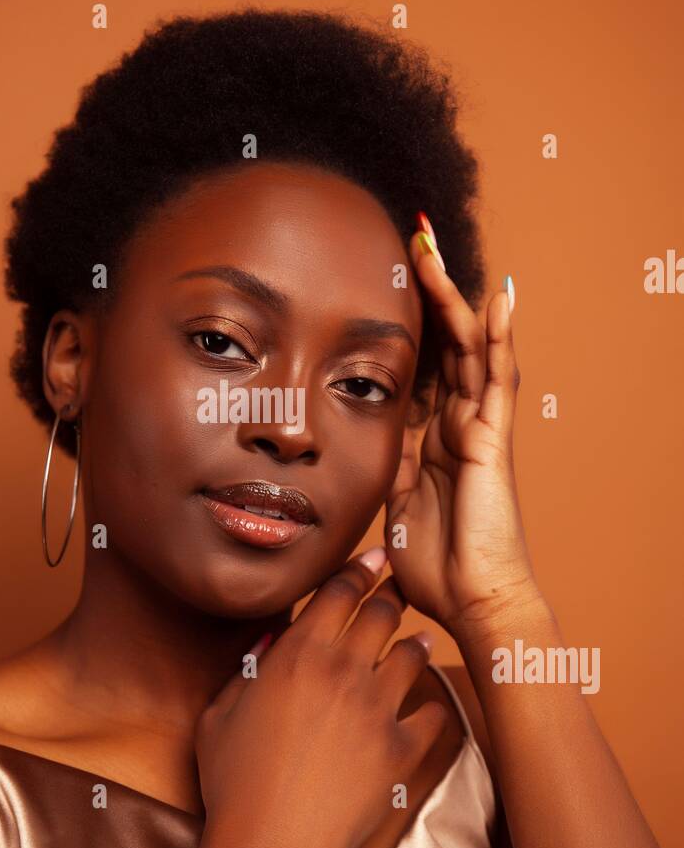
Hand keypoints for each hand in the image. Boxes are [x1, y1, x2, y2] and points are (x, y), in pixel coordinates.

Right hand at [195, 549, 448, 847]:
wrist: (270, 846)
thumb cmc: (232, 783)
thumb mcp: (220, 714)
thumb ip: (248, 668)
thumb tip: (273, 639)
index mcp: (298, 654)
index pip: (338, 591)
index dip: (359, 567)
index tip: (375, 555)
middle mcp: (344, 671)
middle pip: (380, 613)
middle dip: (391, 593)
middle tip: (399, 585)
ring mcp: (379, 710)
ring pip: (411, 655)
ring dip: (416, 641)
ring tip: (420, 637)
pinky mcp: (402, 751)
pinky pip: (431, 715)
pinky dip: (431, 705)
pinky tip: (429, 703)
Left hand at [385, 218, 542, 635]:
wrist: (474, 602)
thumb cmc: (437, 569)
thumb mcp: (392, 508)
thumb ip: (379, 476)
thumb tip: (347, 462)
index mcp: (430, 440)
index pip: (415, 369)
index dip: (402, 329)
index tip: (378, 288)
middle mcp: (456, 424)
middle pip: (442, 345)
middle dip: (425, 296)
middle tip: (408, 246)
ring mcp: (479, 427)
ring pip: (468, 346)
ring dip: (452, 297)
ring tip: (434, 249)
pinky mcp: (494, 438)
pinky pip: (498, 377)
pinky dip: (500, 335)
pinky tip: (499, 295)